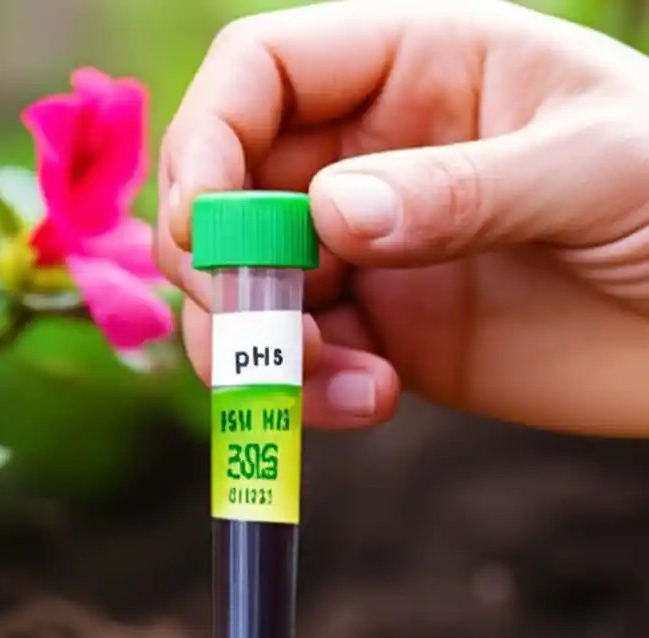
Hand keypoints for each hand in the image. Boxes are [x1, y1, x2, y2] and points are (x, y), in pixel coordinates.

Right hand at [158, 0, 648, 435]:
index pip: (262, 69)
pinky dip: (302, 390)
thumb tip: (332, 215)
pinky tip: (370, 402)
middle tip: (256, 319)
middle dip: (218, 258)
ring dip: (249, 339)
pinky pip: (296, 358)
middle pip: (227, 185)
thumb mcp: (600, 171)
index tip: (207, 221)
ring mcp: (370, 247)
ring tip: (326, 377)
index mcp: (418, 66)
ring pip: (243, 284)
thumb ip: (465, 187)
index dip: (209, 134)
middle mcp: (371, 152)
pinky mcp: (382, 332)